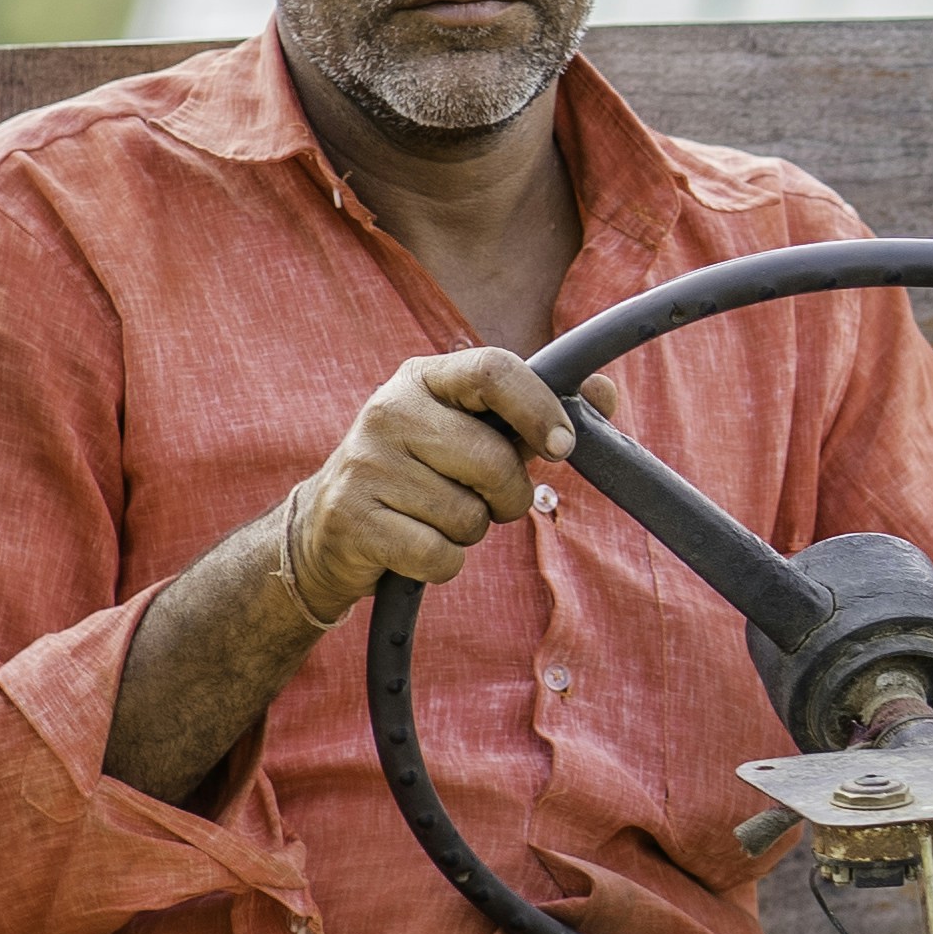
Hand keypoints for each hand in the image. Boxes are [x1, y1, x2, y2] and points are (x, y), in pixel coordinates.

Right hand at [276, 349, 608, 618]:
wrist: (325, 528)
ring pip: (469, 515)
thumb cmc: (420, 475)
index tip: (563, 446)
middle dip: (510, 496)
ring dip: (470, 531)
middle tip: (491, 502)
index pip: (493, 370)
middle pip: (492, 458)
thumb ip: (533, 415)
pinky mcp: (353, 520)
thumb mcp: (468, 432)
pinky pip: (439, 556)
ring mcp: (365, 465)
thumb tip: (607, 394)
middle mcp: (387, 411)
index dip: (540, 408)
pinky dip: (442, 564)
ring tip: (435, 518)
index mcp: (422, 379)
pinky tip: (415, 547)